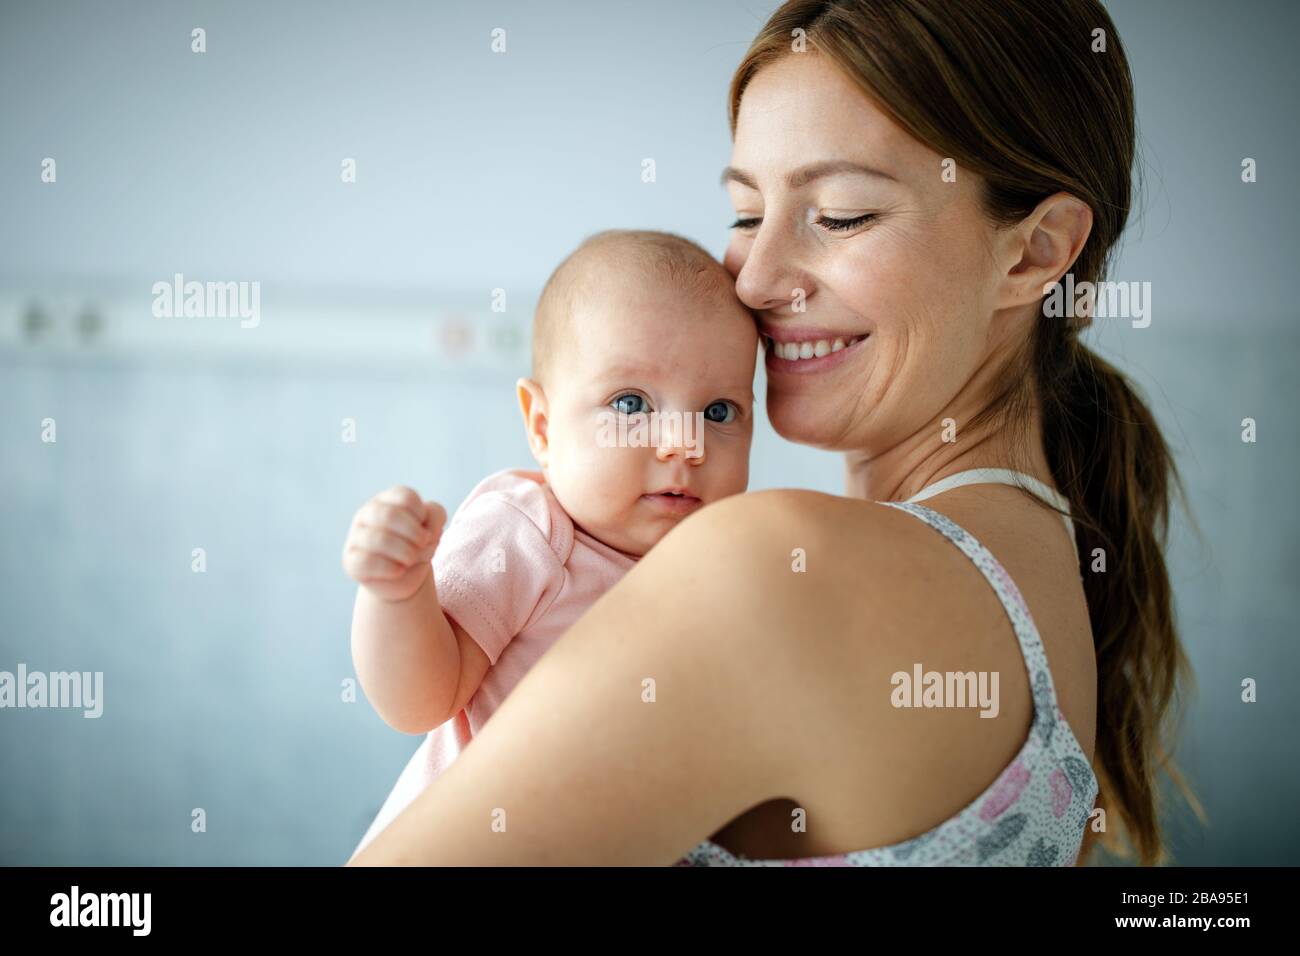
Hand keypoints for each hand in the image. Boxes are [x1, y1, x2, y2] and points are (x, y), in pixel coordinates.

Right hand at [342, 485, 446, 601]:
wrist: (404, 578)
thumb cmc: (416, 545)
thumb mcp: (432, 526)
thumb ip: (435, 516)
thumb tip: (424, 530)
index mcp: (388, 500)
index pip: (406, 497)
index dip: (423, 515)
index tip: (425, 528)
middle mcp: (367, 513)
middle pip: (390, 515)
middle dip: (414, 534)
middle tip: (422, 544)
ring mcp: (356, 537)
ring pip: (380, 540)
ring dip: (406, 553)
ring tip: (412, 559)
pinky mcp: (350, 561)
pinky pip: (367, 562)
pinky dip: (391, 569)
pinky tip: (399, 570)